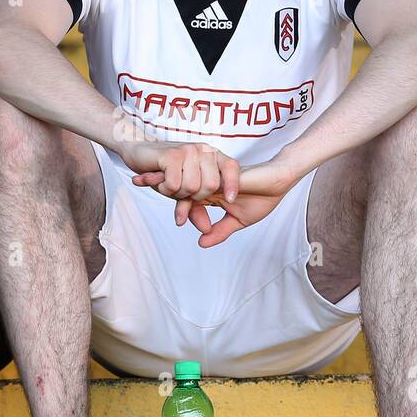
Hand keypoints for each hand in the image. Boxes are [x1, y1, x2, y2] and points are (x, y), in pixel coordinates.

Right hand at [123, 140, 240, 225]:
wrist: (139, 156)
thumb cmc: (165, 172)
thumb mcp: (184, 191)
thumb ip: (197, 208)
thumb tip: (206, 230)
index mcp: (211, 156)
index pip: (231, 168)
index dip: (232, 185)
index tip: (230, 200)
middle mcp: (203, 150)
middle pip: (210, 185)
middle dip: (193, 197)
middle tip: (179, 191)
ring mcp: (188, 150)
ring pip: (192, 187)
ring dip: (176, 193)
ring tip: (167, 183)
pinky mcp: (172, 155)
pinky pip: (175, 184)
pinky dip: (165, 189)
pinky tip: (158, 179)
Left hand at [135, 157, 301, 247]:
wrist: (280, 182)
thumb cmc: (263, 199)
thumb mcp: (237, 221)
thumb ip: (219, 231)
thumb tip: (201, 243)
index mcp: (211, 192)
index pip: (185, 195)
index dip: (169, 197)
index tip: (151, 195)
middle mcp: (210, 182)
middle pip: (180, 183)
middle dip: (157, 181)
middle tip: (136, 179)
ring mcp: (216, 177)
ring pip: (186, 179)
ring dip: (165, 179)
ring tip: (145, 179)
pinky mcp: (225, 174)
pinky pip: (204, 180)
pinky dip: (189, 186)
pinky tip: (174, 187)